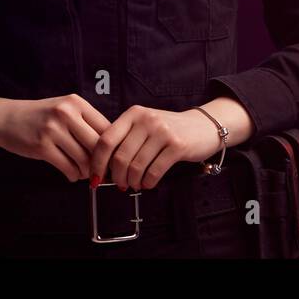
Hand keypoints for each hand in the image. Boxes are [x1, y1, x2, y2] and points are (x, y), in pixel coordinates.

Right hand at [0, 93, 112, 181]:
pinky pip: (67, 167)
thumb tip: (111, 146)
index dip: (112, 147)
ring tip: (85, 173)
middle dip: (102, 163)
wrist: (6, 118)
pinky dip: (73, 175)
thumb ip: (85, 122)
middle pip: (97, 145)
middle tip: (102, 171)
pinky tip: (72, 174)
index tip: (113, 158)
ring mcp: (53, 129)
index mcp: (76, 103)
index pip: (106, 127)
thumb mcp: (64, 109)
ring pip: (83, 159)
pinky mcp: (42, 146)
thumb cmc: (40, 116)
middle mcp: (66, 113)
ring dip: (87, 172)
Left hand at [88, 105, 224, 191]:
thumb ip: (125, 138)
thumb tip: (103, 166)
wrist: (202, 126)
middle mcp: (146, 119)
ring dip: (132, 182)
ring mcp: (162, 131)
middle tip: (119, 185)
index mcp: (133, 113)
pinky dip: (148, 182)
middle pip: (120, 156)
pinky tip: (148, 183)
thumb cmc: (168, 130)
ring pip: (136, 166)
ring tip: (134, 185)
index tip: (96, 177)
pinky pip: (154, 171)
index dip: (97, 162)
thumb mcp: (144, 125)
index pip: (106, 140)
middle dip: (117, 177)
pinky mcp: (177, 145)